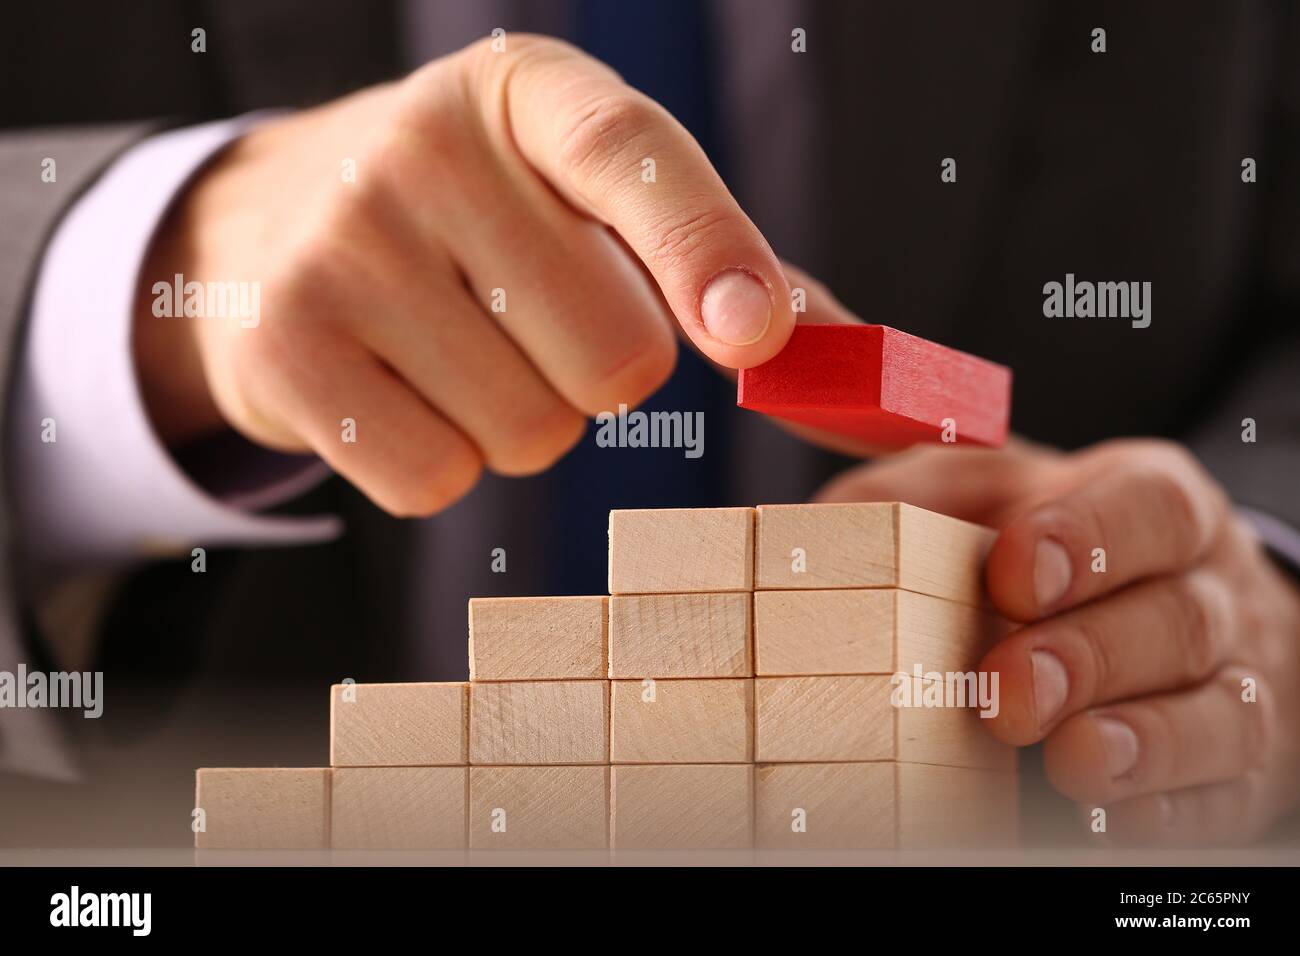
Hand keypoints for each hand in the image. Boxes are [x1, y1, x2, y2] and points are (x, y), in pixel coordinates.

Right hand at [134, 35, 793, 514]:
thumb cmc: (478, 221)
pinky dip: (445, 464)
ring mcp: (340, 248)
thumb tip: (820, 346)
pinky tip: (405, 391)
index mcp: (522, 94)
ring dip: (523, 423)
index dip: (705, 250)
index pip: (629, 157)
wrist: (272, 229)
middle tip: (537, 325)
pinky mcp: (284, 349)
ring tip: (460, 350)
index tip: (754, 338)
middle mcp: (421, 150)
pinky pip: (436, 479)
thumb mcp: (582, 194)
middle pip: (611, 357)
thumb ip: (706, 256)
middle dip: (603, 375)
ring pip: (529, 432)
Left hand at [819, 439, 1299, 844]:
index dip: (1089, 537)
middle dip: (1090, 656)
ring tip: (1071, 762)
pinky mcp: (1237, 769)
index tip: (1015, 573)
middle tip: (1007, 692)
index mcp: (1150, 503)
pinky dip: (1165, 811)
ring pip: (1218, 711)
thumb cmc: (1051, 547)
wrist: (1166, 604)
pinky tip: (1107, 816)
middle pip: (1176, 617)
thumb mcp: (988, 495)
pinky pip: (1217, 795)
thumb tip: (821, 520)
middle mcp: (1206, 588)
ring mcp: (1232, 680)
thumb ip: (916, 492)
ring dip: (1142, 743)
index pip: (1149, 507)